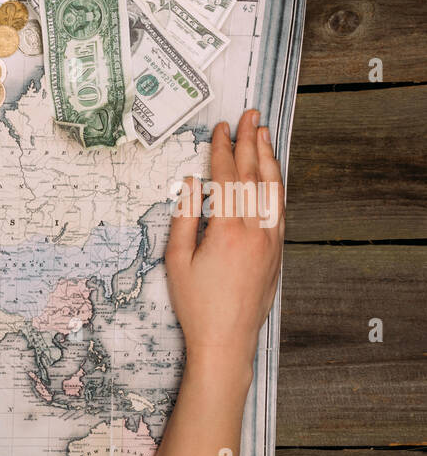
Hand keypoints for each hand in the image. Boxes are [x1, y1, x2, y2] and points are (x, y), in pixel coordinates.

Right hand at [166, 109, 283, 382]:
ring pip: (273, 189)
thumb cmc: (197, 305)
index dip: (222, 150)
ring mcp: (270, 240)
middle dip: (251, 142)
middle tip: (250, 116)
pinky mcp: (277, 251)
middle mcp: (254, 230)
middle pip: (254, 175)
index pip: (227, 178)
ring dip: (268, 158)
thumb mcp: (176, 261)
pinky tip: (272, 175)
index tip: (221, 129)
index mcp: (227, 230)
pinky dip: (276, 185)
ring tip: (264, 135)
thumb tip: (191, 185)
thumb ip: (184, 218)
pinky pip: (279, 208)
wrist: (226, 339)